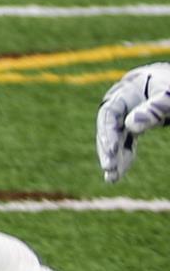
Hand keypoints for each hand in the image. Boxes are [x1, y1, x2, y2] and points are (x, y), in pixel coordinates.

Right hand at [97, 61, 169, 182]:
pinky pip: (125, 141)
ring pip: (115, 138)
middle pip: (108, 127)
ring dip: (113, 157)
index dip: (108, 132)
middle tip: (109, 168)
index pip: (109, 113)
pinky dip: (123, 156)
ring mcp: (128, 114)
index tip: (112, 150)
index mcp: (126, 91)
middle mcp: (122, 104)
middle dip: (107, 149)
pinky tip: (119, 172)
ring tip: (111, 178)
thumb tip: (131, 126)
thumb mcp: (169, 96)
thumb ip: (154, 108)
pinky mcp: (136, 124)